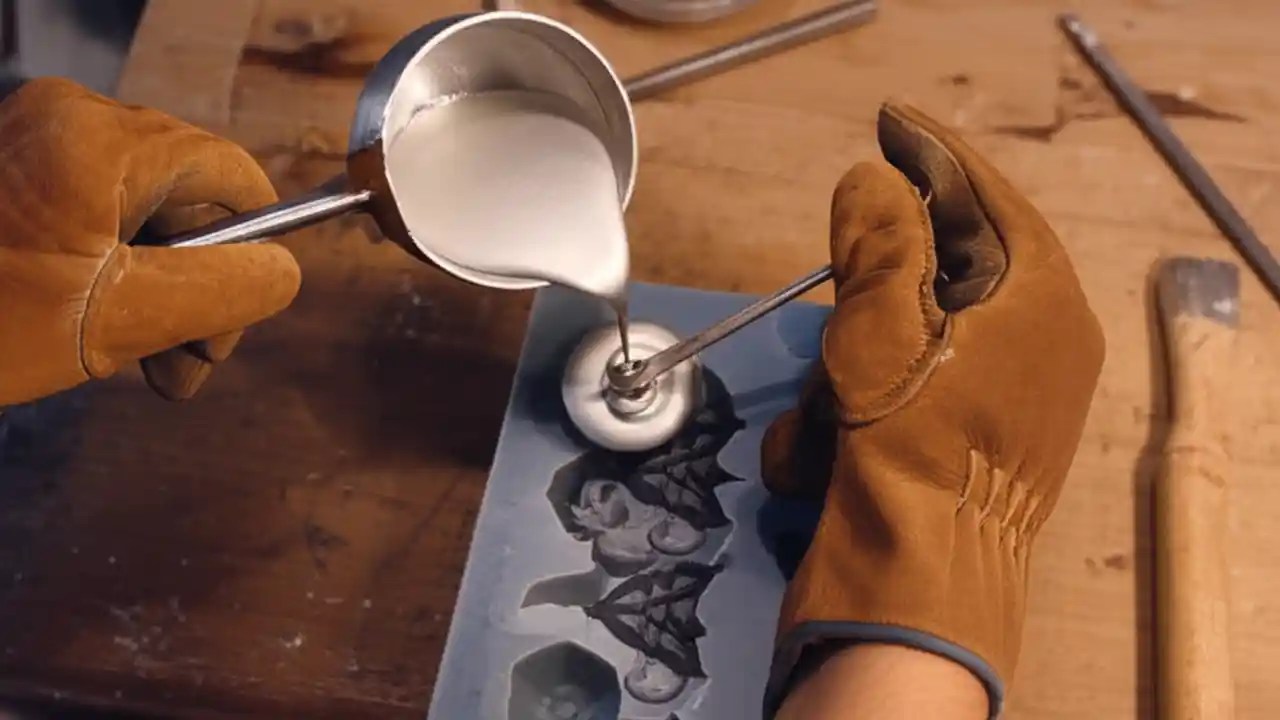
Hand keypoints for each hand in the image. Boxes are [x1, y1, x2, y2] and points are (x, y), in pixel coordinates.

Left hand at [0, 78, 299, 406]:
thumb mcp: (122, 321)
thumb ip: (227, 290)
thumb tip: (284, 271)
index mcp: (102, 140)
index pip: (234, 177)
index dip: (251, 255)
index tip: (219, 331)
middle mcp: (72, 118)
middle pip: (191, 198)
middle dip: (197, 286)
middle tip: (177, 366)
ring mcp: (37, 139)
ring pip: (148, 213)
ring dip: (159, 289)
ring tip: (136, 361)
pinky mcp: (15, 168)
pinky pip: (100, 213)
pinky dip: (113, 271)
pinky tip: (93, 326)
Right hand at [761, 103, 1104, 716]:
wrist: (912, 598)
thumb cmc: (906, 446)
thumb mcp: (884, 321)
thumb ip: (881, 236)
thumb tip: (875, 183)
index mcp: (1045, 304)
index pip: (989, 200)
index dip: (932, 160)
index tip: (885, 127)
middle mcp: (1037, 352)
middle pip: (939, 278)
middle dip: (867, 303)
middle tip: (836, 319)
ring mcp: (1001, 409)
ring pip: (901, 348)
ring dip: (844, 377)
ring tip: (825, 423)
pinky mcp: (958, 455)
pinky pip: (896, 403)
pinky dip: (850, 422)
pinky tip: (820, 460)